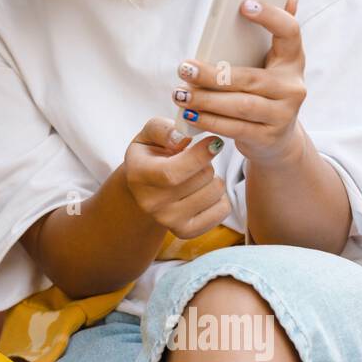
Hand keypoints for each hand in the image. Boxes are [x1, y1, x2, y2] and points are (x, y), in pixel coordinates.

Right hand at [123, 117, 230, 239]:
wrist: (144, 189)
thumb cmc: (151, 155)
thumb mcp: (150, 134)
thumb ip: (163, 129)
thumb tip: (182, 138)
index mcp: (139, 176)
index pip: (174, 173)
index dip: (200, 156)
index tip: (214, 141)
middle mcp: (151, 203)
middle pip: (202, 178)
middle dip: (207, 162)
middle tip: (196, 160)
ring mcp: (168, 221)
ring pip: (215, 192)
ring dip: (213, 178)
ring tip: (197, 176)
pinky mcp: (186, 232)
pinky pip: (223, 210)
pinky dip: (220, 197)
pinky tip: (204, 191)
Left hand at [172, 0, 307, 164]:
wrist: (278, 140)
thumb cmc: (267, 92)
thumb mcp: (273, 63)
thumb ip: (275, 32)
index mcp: (293, 60)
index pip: (289, 32)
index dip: (270, 17)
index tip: (244, 5)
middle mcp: (293, 87)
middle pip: (249, 78)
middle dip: (212, 74)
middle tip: (184, 68)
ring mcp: (283, 114)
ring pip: (239, 105)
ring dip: (205, 100)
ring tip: (180, 94)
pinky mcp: (267, 137)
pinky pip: (233, 128)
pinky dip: (208, 121)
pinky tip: (189, 114)